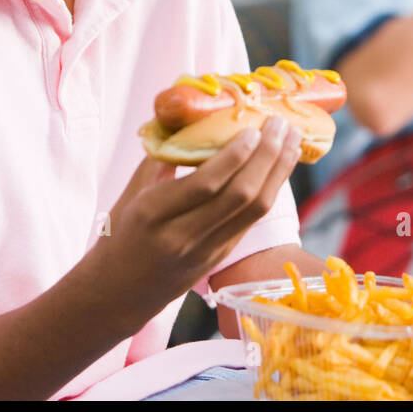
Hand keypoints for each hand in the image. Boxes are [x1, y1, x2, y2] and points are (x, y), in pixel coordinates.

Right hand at [85, 115, 302, 333]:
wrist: (118, 293)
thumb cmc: (120, 234)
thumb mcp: (132, 192)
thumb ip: (162, 157)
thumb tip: (193, 118)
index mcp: (152, 213)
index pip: (205, 184)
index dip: (235, 155)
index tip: (253, 128)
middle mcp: (182, 235)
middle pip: (239, 195)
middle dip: (267, 157)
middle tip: (282, 125)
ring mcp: (206, 250)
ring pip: (254, 210)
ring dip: (278, 172)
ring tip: (294, 141)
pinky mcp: (221, 257)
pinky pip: (252, 219)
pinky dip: (270, 190)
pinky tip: (280, 167)